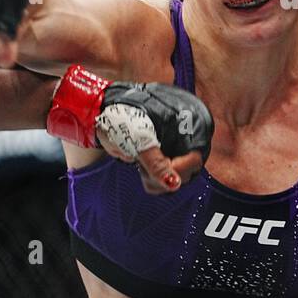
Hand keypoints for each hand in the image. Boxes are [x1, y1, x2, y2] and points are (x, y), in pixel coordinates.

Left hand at [47, 66, 212, 192]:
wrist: (102, 112)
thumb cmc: (121, 117)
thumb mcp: (139, 139)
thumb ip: (157, 163)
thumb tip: (174, 184)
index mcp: (189, 121)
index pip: (195, 158)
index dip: (175, 168)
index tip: (150, 166)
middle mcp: (188, 134)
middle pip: (188, 170)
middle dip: (163, 173)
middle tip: (141, 166)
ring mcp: (178, 146)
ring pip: (177, 178)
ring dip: (156, 177)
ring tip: (138, 163)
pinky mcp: (167, 156)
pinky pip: (167, 177)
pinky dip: (153, 177)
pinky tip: (140, 165)